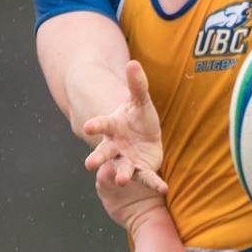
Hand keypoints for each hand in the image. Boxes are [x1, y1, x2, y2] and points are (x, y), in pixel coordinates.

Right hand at [83, 61, 165, 191]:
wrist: (143, 137)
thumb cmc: (138, 117)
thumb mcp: (140, 100)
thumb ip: (137, 85)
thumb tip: (133, 63)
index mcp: (112, 126)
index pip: (101, 125)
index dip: (95, 125)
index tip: (87, 127)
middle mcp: (115, 146)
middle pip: (105, 152)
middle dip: (97, 157)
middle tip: (89, 164)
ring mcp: (126, 159)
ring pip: (121, 168)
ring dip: (121, 174)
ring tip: (120, 180)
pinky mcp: (141, 169)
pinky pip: (147, 177)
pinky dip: (154, 183)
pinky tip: (164, 188)